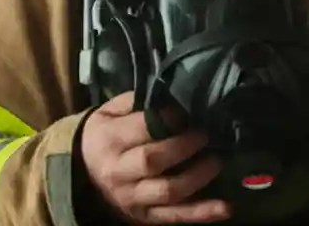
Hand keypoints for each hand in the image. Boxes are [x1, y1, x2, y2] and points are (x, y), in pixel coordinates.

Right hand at [80, 92, 230, 223]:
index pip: (143, 129)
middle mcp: (118, 172)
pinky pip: (175, 217)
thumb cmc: (104, 135)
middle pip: (154, 160)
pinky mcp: (145, 216)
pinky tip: (225, 207)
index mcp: (109, 140)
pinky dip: (202, 213)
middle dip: (186, 145)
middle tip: (207, 133)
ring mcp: (132, 198)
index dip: (171, 119)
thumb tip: (171, 94)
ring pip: (169, 191)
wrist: (82, 172)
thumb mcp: (110, 111)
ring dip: (199, 176)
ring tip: (217, 159)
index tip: (189, 111)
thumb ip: (136, 102)